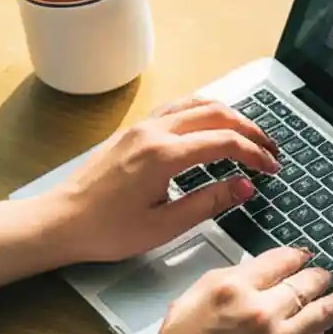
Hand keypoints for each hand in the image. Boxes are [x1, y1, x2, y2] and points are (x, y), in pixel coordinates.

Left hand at [42, 96, 280, 265]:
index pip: (224, 142)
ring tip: (249, 135)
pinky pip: (178, 107)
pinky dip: (204, 111)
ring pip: (197, 103)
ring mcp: (142, 127)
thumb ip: (209, 202)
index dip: (254, 153)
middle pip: (216, 113)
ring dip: (229, 115)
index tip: (271, 168)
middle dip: (250, 129)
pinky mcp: (134, 130)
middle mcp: (154, 132)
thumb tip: (244, 186)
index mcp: (163, 156)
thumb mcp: (164, 226)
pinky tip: (212, 125)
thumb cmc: (106, 230)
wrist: (60, 221)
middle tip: (270, 149)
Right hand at [101, 248, 332, 333]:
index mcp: (231, 289)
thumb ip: (217, 285)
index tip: (303, 257)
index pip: (277, 261)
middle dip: (321, 276)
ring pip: (324, 311)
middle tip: (327, 275)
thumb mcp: (184, 307)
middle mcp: (260, 310)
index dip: (295, 257)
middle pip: (305, 283)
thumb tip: (245, 274)